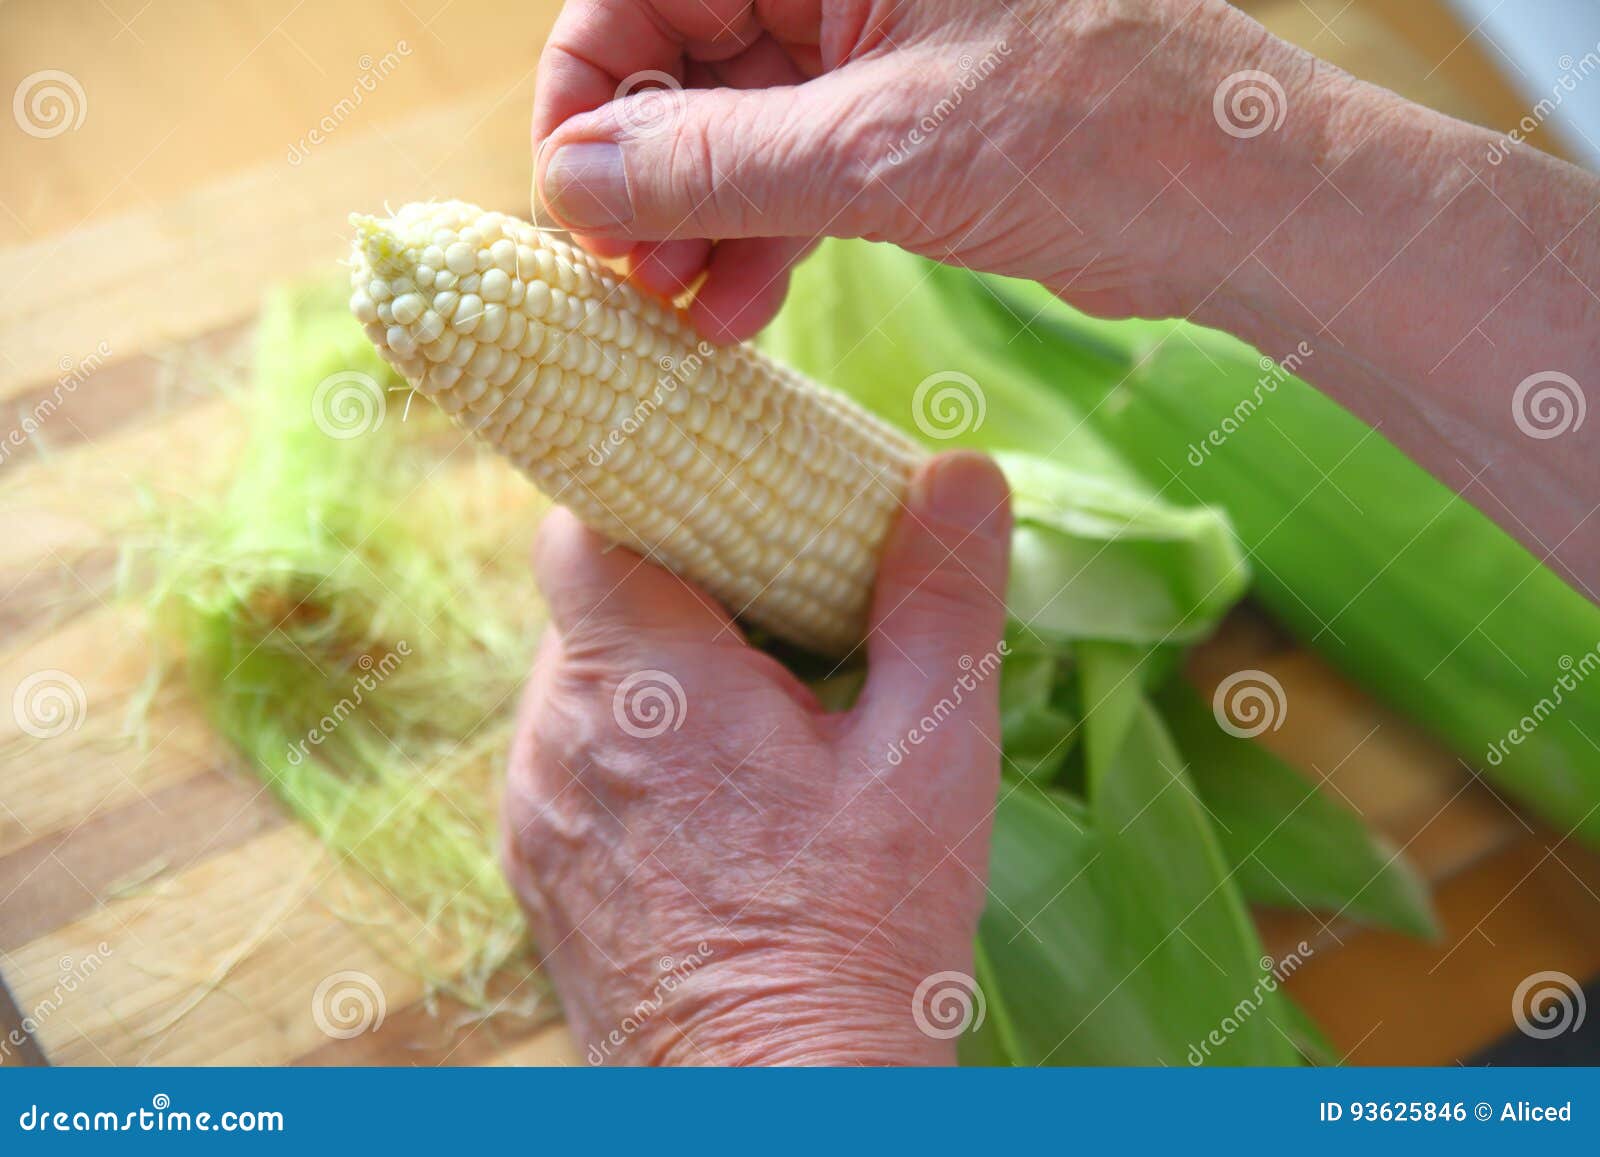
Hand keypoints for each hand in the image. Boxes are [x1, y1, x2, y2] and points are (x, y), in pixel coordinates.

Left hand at [500, 452, 1011, 1064]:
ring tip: (766, 710)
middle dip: (680, 581)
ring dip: (660, 669)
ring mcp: (536, 813)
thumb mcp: (931, 758)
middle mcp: (555, 742)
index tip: (726, 500)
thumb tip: (959, 469)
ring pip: (581, 680)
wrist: (780, 1114)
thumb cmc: (860, 942)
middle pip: (591, 600)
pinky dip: (636, 744)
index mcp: (642, 688)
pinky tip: (722, 794)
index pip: (585, 523)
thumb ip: (940, 598)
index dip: (647, 491)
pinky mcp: (541, 873)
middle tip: (784, 609)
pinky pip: (574, 758)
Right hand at [531, 0, 1289, 337]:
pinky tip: (732, 313)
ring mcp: (874, 49)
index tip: (570, 194)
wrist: (1237, 201)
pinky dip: (759, 240)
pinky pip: (793, 174)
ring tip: (675, 310)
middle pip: (681, 57)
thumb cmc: (1092, 133)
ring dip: (696, 221)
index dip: (590, 86)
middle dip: (647, 172)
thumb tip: (575, 180)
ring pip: (734, 127)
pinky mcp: (902, 125)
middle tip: (626, 276)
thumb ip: (716, 161)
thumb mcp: (879, 150)